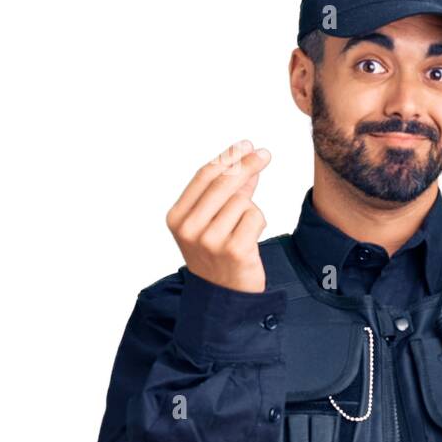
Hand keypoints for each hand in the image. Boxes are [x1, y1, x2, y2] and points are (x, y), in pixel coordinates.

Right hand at [167, 140, 272, 292]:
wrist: (223, 296)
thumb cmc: (218, 255)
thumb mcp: (212, 222)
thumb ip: (228, 193)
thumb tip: (246, 162)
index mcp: (176, 217)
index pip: (204, 176)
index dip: (227, 157)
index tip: (246, 145)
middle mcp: (189, 228)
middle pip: (223, 183)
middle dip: (247, 164)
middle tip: (264, 153)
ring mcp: (210, 241)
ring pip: (242, 202)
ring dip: (251, 209)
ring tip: (243, 230)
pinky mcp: (234, 250)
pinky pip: (255, 217)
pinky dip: (258, 223)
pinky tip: (250, 239)